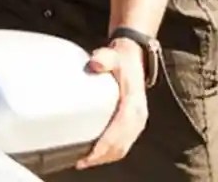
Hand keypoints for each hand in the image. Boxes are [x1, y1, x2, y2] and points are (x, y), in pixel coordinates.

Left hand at [76, 39, 148, 169]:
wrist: (133, 58)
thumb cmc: (119, 60)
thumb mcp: (111, 55)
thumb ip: (103, 58)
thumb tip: (95, 64)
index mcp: (133, 104)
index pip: (119, 131)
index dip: (104, 145)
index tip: (89, 154)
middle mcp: (138, 116)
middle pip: (120, 145)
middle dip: (101, 157)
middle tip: (80, 162)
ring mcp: (137, 123)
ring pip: (122, 148)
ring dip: (104, 158)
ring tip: (83, 162)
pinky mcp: (132, 125)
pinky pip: (122, 145)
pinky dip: (109, 154)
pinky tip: (94, 155)